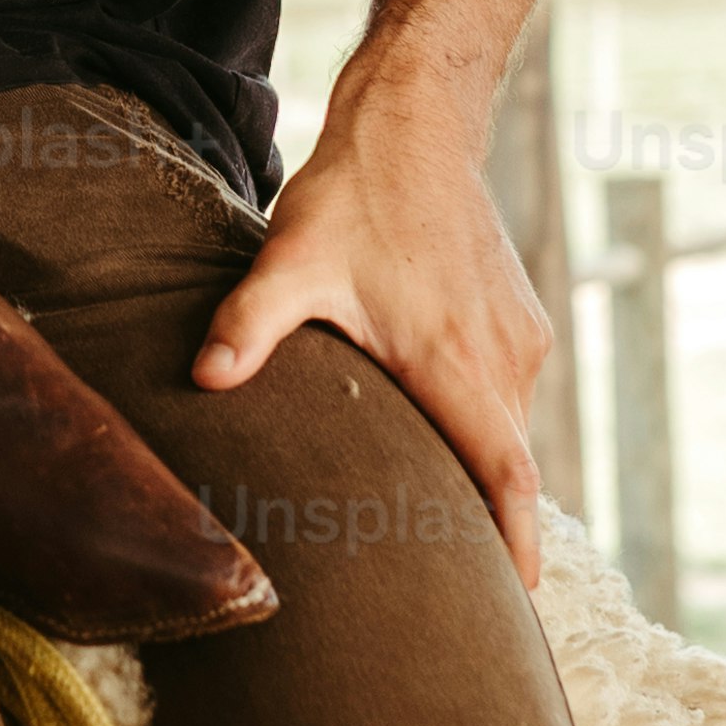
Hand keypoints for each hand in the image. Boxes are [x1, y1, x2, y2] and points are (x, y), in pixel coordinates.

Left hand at [190, 84, 554, 587]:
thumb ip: (248, 324)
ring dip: (483, 475)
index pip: (504, 473)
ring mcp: (519, 337)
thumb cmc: (354, 196)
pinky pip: (506, 396)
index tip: (520, 601)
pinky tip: (441, 449)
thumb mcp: (290, 260)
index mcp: (456, 358)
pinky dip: (482, 430)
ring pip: (508, 429)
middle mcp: (503, 356)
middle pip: (508, 465)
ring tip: (448, 536)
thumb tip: (204, 379)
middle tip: (467, 597)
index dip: (515, 542)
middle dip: (494, 530)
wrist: (415, 123)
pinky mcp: (517, 319)